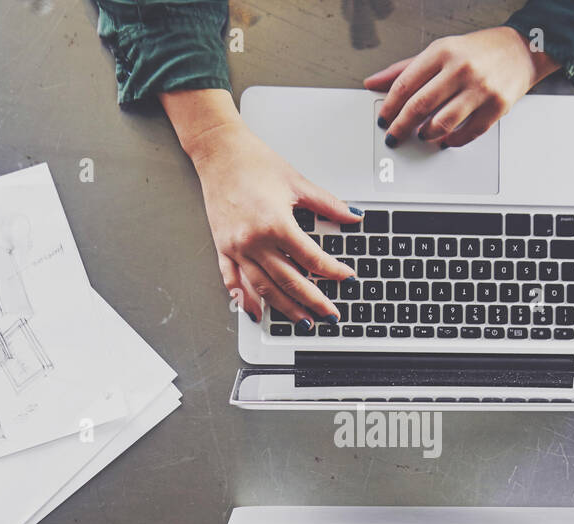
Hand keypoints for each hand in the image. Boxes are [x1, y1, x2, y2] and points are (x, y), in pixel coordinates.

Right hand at [161, 89, 358, 328]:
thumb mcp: (297, 183)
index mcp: (276, 224)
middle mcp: (254, 241)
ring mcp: (236, 247)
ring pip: (263, 288)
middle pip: (289, 281)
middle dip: (313, 301)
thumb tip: (353, 216)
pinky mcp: (222, 247)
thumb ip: (328, 204)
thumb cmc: (255, 163)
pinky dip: (243, 298)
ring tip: (302, 321)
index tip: (346, 279)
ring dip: (284, 308)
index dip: (333, 272)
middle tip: (330, 315)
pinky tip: (255, 312)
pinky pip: (232, 279)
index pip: (312, 259)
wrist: (219, 152)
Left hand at [365, 27, 559, 147]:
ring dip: (426, 135)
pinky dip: (452, 141)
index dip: (389, 107)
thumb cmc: (477, 52)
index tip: (383, 119)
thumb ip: (405, 69)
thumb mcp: (439, 51)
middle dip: (401, 127)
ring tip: (422, 135)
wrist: (520, 50)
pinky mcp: (496, 107)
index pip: (405, 84)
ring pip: (442, 124)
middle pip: (419, 106)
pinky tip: (445, 139)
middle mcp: (460, 69)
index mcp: (442, 52)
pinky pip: (467, 134)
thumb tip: (374, 83)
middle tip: (394, 136)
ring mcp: (480, 89)